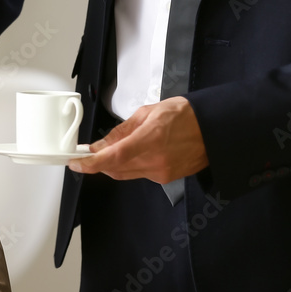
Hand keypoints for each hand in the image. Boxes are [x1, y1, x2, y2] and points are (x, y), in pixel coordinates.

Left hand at [67, 97, 207, 182]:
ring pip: (124, 174)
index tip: (76, 162)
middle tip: (88, 153)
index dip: (90, 163)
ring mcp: (161, 172)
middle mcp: (155, 160)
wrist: (214, 128)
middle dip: (98, 163)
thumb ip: (121, 131)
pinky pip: (138, 175)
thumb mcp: (148, 113)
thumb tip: (101, 144)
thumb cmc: (186, 115)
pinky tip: (133, 154)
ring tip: (111, 150)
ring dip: (112, 164)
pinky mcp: (165, 178)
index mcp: (150, 139)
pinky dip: (129, 166)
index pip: (113, 157)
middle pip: (114, 169)